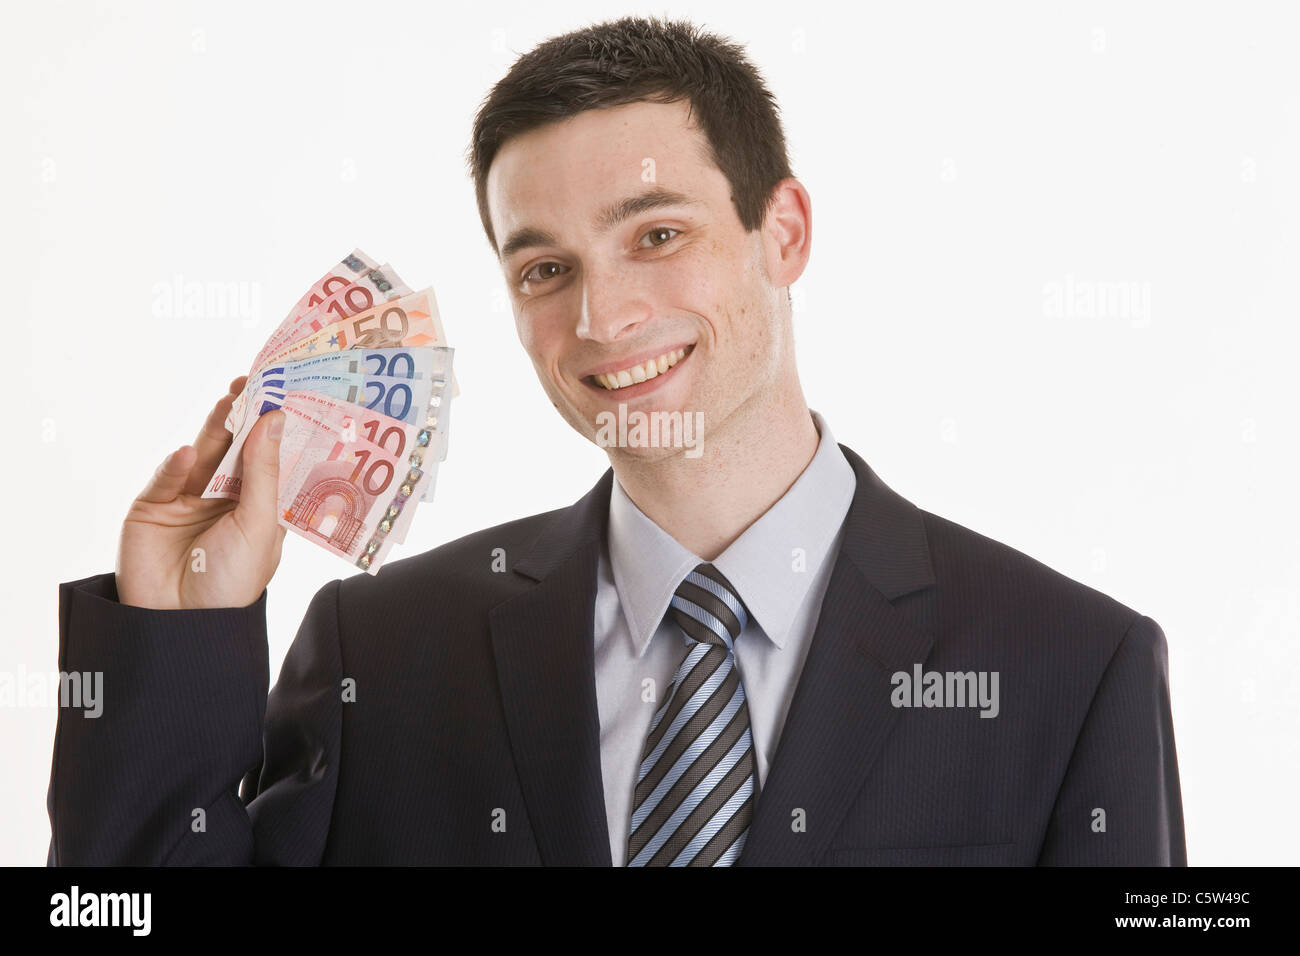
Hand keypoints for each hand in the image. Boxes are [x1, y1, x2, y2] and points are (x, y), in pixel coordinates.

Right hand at [115, 376, 287, 608]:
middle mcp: (225, 497)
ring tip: (228, 402)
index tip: (283, 391)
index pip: (268, 456)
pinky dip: (176, 465)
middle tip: (253, 382)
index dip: (274, 426)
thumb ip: (263, 472)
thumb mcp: (259, 525)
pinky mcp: (153, 507)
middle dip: (244, 416)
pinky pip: (166, 479)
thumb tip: (273, 420)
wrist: (182, 626)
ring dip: (215, 428)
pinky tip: (188, 452)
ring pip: (203, 454)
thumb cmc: (232, 583)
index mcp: (259, 504)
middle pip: (235, 448)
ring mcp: (188, 500)